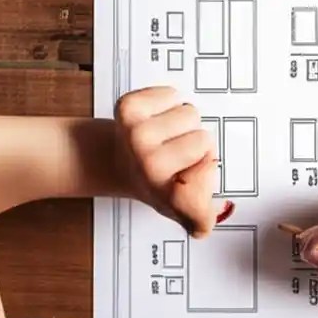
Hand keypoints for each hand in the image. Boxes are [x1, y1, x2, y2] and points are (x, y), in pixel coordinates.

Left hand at [114, 87, 224, 236]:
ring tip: (167, 134)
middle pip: (205, 139)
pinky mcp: (128, 107)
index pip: (203, 182)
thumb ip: (198, 216)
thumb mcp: (177, 206)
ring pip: (190, 113)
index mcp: (164, 192)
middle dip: (198, 143)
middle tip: (177, 151)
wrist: (111, 159)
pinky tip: (157, 118)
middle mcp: (148, 164)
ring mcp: (136, 133)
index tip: (190, 176)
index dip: (205, 175)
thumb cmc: (152, 177)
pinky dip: (169, 103)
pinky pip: (172, 94)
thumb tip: (205, 223)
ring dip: (183, 122)